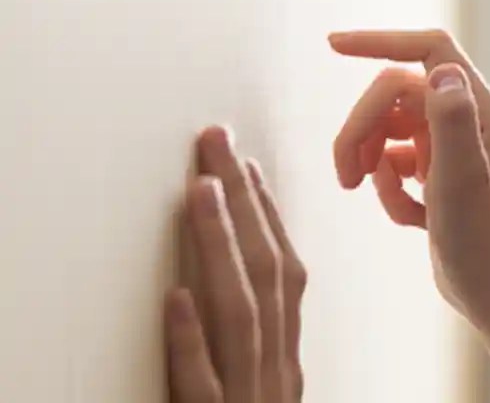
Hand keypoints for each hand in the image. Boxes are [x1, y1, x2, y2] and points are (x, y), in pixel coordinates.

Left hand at [165, 127, 306, 402]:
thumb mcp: (261, 392)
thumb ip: (254, 348)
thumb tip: (230, 287)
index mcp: (285, 360)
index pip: (285, 272)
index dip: (267, 215)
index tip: (245, 165)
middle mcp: (274, 372)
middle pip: (267, 275)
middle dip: (245, 203)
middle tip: (216, 142)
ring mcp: (249, 399)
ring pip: (241, 314)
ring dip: (221, 247)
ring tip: (200, 190)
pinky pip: (202, 382)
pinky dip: (191, 338)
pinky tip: (174, 297)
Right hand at [328, 29, 489, 329]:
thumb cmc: (483, 243)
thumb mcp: (463, 182)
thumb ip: (454, 123)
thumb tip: (442, 71)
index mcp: (480, 109)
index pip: (428, 48)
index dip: (380, 40)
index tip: (333, 45)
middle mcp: (469, 119)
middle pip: (393, 94)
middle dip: (360, 129)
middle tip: (345, 176)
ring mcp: (453, 146)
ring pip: (387, 129)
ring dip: (370, 162)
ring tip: (370, 196)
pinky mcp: (440, 173)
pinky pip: (393, 164)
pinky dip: (389, 190)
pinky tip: (411, 219)